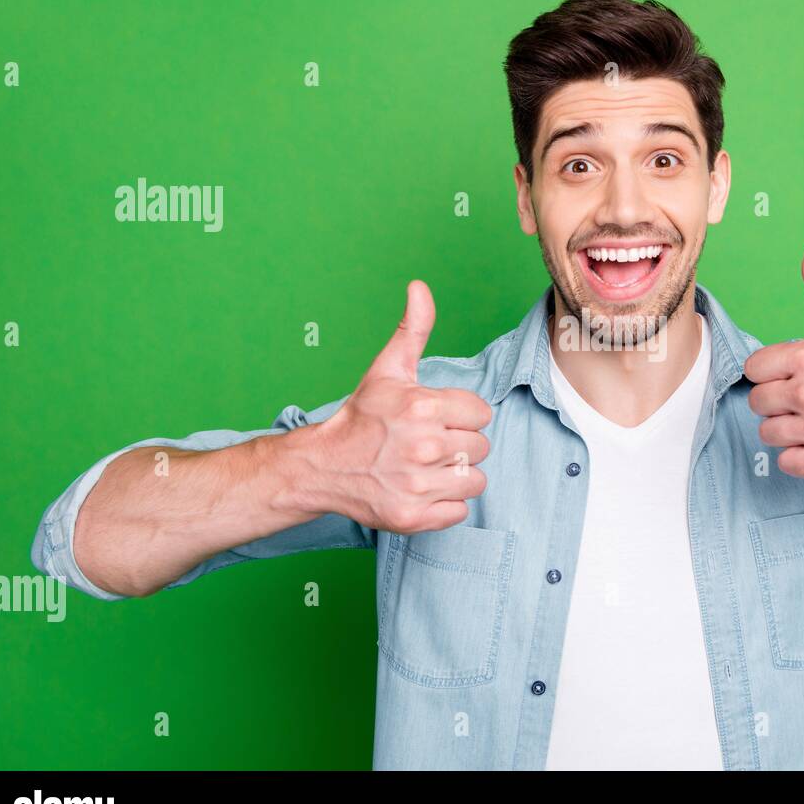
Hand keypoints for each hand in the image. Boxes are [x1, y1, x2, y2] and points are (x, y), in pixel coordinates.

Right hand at [309, 280, 491, 532]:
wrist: (322, 465)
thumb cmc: (361, 417)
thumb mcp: (387, 369)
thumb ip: (413, 329)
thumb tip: (419, 287)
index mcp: (423, 407)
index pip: (480, 414)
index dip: (461, 416)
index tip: (436, 419)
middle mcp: (423, 447)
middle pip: (480, 447)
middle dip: (459, 444)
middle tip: (428, 444)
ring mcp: (417, 484)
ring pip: (475, 480)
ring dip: (456, 475)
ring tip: (426, 467)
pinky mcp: (413, 516)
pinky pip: (460, 511)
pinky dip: (445, 505)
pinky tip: (422, 490)